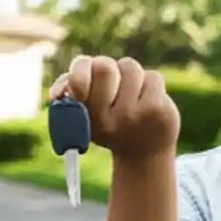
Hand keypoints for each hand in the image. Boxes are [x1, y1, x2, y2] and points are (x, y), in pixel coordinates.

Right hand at [51, 56, 180, 162]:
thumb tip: (61, 88)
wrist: (146, 154)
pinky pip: (152, 77)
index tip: (86, 79)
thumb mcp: (87, 116)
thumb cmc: (111, 126)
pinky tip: (149, 101)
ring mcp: (137, 114)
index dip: (79, 72)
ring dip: (130, 75)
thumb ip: (73, 94)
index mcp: (89, 119)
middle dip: (108, 67)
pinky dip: (150, 84)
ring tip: (132, 94)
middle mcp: (112, 118)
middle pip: (104, 66)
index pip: (78, 79)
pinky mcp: (159, 109)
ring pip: (130, 67)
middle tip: (112, 77)